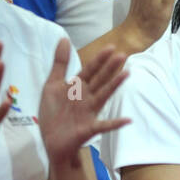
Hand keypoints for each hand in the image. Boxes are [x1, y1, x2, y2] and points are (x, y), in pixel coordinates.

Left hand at [37, 38, 129, 165]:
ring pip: (103, 96)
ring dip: (114, 86)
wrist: (52, 140)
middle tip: (123, 55)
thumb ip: (60, 63)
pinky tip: (127, 120)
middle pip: (99, 80)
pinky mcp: (89, 128)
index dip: (99, 59)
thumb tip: (64, 38)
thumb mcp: (52, 85)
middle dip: (110, 67)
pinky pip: (104, 126)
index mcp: (77, 87)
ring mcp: (89, 112)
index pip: (90, 70)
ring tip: (127, 74)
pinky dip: (115, 124)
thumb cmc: (54, 113)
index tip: (111, 47)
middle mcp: (86, 97)